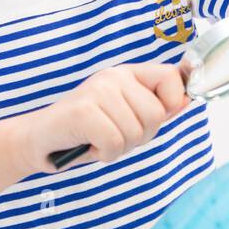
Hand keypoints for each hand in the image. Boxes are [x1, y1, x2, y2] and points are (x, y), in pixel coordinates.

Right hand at [18, 63, 190, 173]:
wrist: (41, 138)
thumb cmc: (85, 131)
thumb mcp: (124, 115)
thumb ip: (154, 107)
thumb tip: (188, 101)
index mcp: (127, 73)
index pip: (170, 78)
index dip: (171, 103)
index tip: (153, 119)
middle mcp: (114, 76)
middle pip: (156, 115)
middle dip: (139, 136)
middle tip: (113, 135)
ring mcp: (99, 91)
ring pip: (136, 133)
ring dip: (119, 148)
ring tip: (98, 139)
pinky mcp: (84, 110)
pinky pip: (115, 143)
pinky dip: (104, 154)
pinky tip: (88, 145)